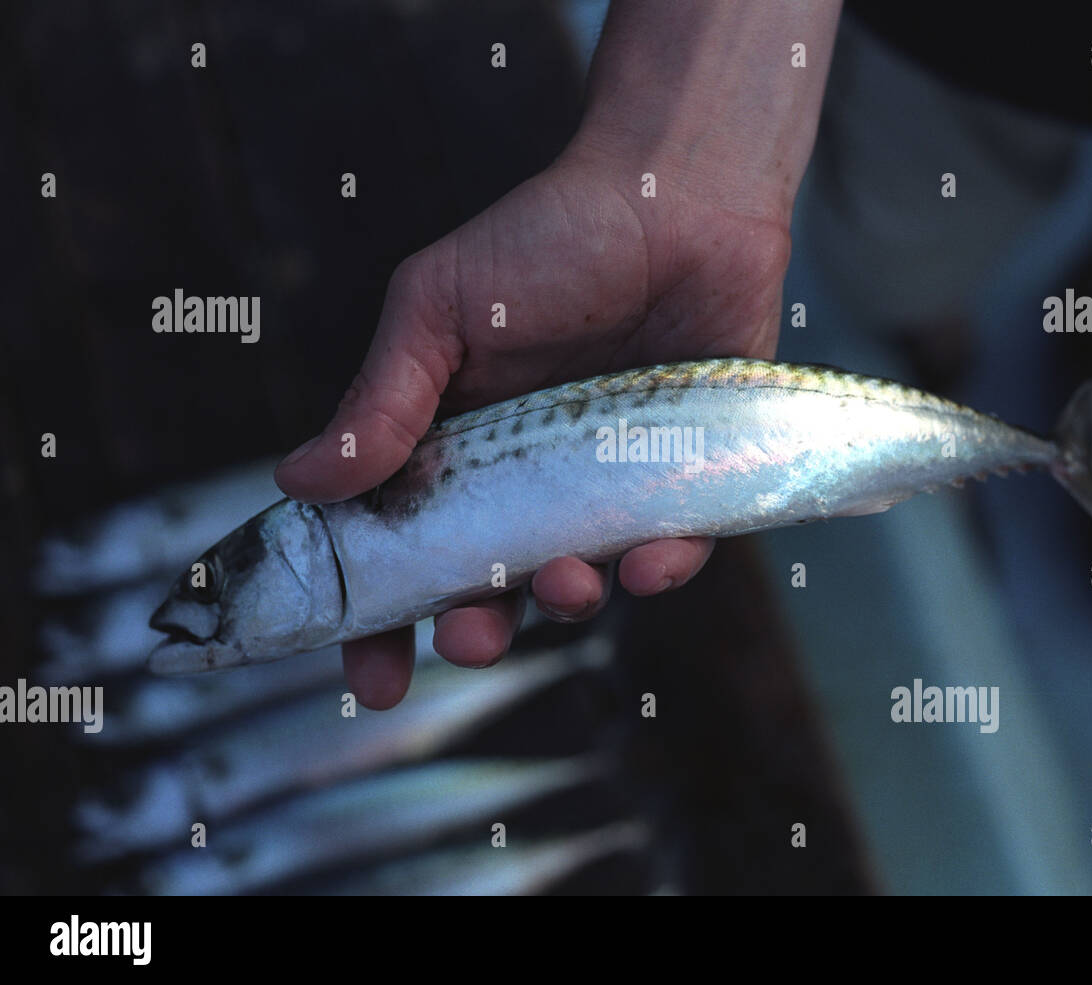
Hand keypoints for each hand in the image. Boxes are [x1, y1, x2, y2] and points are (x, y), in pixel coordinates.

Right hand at [275, 144, 789, 706]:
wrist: (675, 194)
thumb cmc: (548, 240)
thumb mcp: (438, 310)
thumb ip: (381, 401)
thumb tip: (299, 484)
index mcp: (453, 447)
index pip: (406, 552)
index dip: (382, 622)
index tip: (371, 675)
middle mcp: (527, 480)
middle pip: (491, 589)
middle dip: (475, 632)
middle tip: (469, 636)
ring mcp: (605, 483)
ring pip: (579, 581)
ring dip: (564, 602)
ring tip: (562, 583)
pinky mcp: (685, 475)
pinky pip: (673, 548)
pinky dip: (660, 568)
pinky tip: (647, 564)